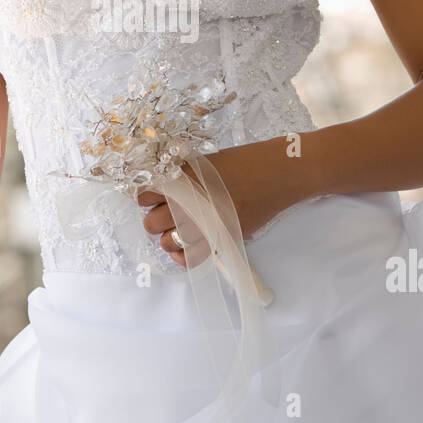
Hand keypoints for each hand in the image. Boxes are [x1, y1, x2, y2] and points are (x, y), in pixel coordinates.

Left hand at [136, 137, 304, 264]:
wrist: (277, 174)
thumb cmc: (244, 163)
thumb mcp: (206, 163)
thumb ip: (182, 176)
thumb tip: (159, 190)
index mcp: (183, 181)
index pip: (145, 195)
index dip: (145, 198)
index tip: (150, 198)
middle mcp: (190, 205)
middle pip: (152, 223)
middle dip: (154, 220)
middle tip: (164, 214)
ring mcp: (205, 225)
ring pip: (168, 243)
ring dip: (168, 237)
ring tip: (177, 230)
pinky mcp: (221, 239)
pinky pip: (191, 259)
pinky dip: (182, 257)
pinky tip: (183, 249)